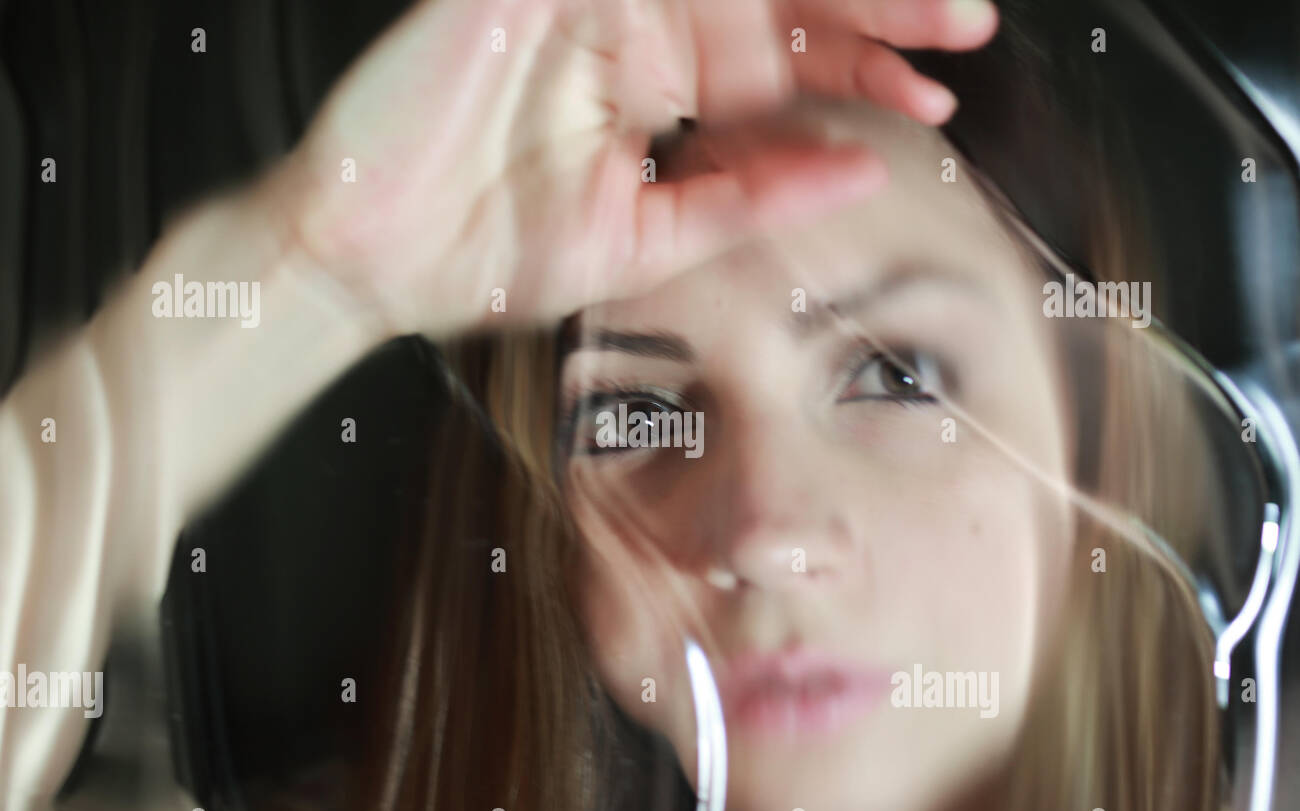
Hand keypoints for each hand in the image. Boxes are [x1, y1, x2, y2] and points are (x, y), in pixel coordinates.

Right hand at [286, 0, 998, 336]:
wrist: (369, 263)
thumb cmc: (483, 258)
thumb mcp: (644, 243)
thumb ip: (746, 200)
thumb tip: (857, 175)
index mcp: (655, 89)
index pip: (778, 64)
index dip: (858, 74)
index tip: (934, 101)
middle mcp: (630, 31)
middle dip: (870, 8)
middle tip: (958, 24)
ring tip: (911, 6)